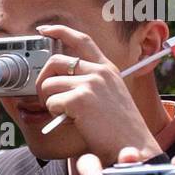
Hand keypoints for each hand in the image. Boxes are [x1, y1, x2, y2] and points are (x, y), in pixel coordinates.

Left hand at [34, 24, 161, 162]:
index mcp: (107, 68)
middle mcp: (99, 71)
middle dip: (42, 80)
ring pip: (48, 84)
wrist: (132, 145)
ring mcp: (90, 83)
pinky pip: (51, 102)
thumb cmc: (118, 128)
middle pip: (54, 61)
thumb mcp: (109, 96)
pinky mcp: (80, 99)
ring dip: (49, 102)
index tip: (44, 29)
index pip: (81, 39)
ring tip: (66, 114)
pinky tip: (72, 121)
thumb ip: (88, 83)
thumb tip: (57, 80)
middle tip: (46, 97)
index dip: (60, 31)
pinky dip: (55, 115)